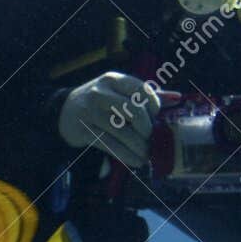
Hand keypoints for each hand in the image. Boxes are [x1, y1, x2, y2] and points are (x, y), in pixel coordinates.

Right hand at [58, 73, 178, 171]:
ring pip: (123, 132)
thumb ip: (145, 95)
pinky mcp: (84, 130)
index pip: (142, 90)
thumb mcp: (117, 91)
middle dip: (147, 129)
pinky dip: (126, 156)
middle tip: (149, 139)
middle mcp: (101, 93)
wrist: (63, 112)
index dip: (154, 106)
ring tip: (145, 155)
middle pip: (135, 111)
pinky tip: (135, 161)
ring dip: (139, 147)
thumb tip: (177, 98)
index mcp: (113, 80)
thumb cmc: (100, 102)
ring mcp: (91, 112)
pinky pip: (111, 145)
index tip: (155, 118)